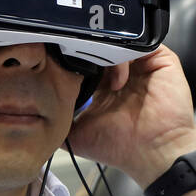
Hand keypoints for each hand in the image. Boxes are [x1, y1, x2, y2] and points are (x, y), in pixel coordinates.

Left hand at [65, 46, 195, 185]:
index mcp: (105, 86)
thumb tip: (35, 110)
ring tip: (100, 75)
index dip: (74, 58)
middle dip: (88, 50)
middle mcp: (125, 73)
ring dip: (106, 53)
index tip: (59, 65)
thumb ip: (59, 117)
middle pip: (103, 46)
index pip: (87, 60)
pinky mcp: (161, 61)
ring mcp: (143, 66)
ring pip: (120, 42)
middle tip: (76, 62)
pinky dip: (127, 53)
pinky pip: (141, 43)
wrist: (153, 153)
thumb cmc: (120, 147)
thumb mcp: (78, 133)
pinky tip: (118, 78)